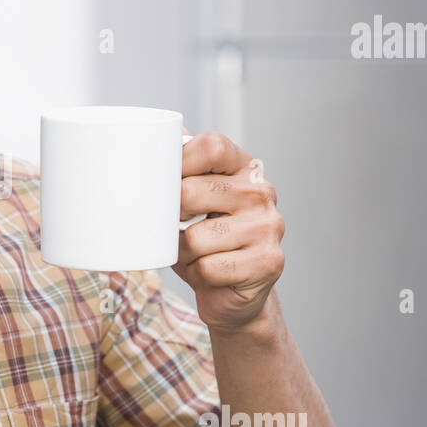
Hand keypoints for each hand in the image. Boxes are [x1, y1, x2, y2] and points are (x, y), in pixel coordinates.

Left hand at [172, 130, 284, 331]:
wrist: (233, 293)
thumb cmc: (205, 241)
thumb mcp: (193, 200)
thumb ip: (182, 169)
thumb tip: (158, 134)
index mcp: (244, 167)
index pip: (211, 146)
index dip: (178, 162)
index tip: (162, 182)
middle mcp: (261, 192)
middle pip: (192, 192)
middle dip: (170, 217)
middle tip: (174, 228)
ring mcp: (269, 227)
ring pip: (195, 238)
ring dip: (183, 253)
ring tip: (194, 255)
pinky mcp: (268, 262)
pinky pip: (208, 268)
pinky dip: (197, 275)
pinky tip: (208, 273)